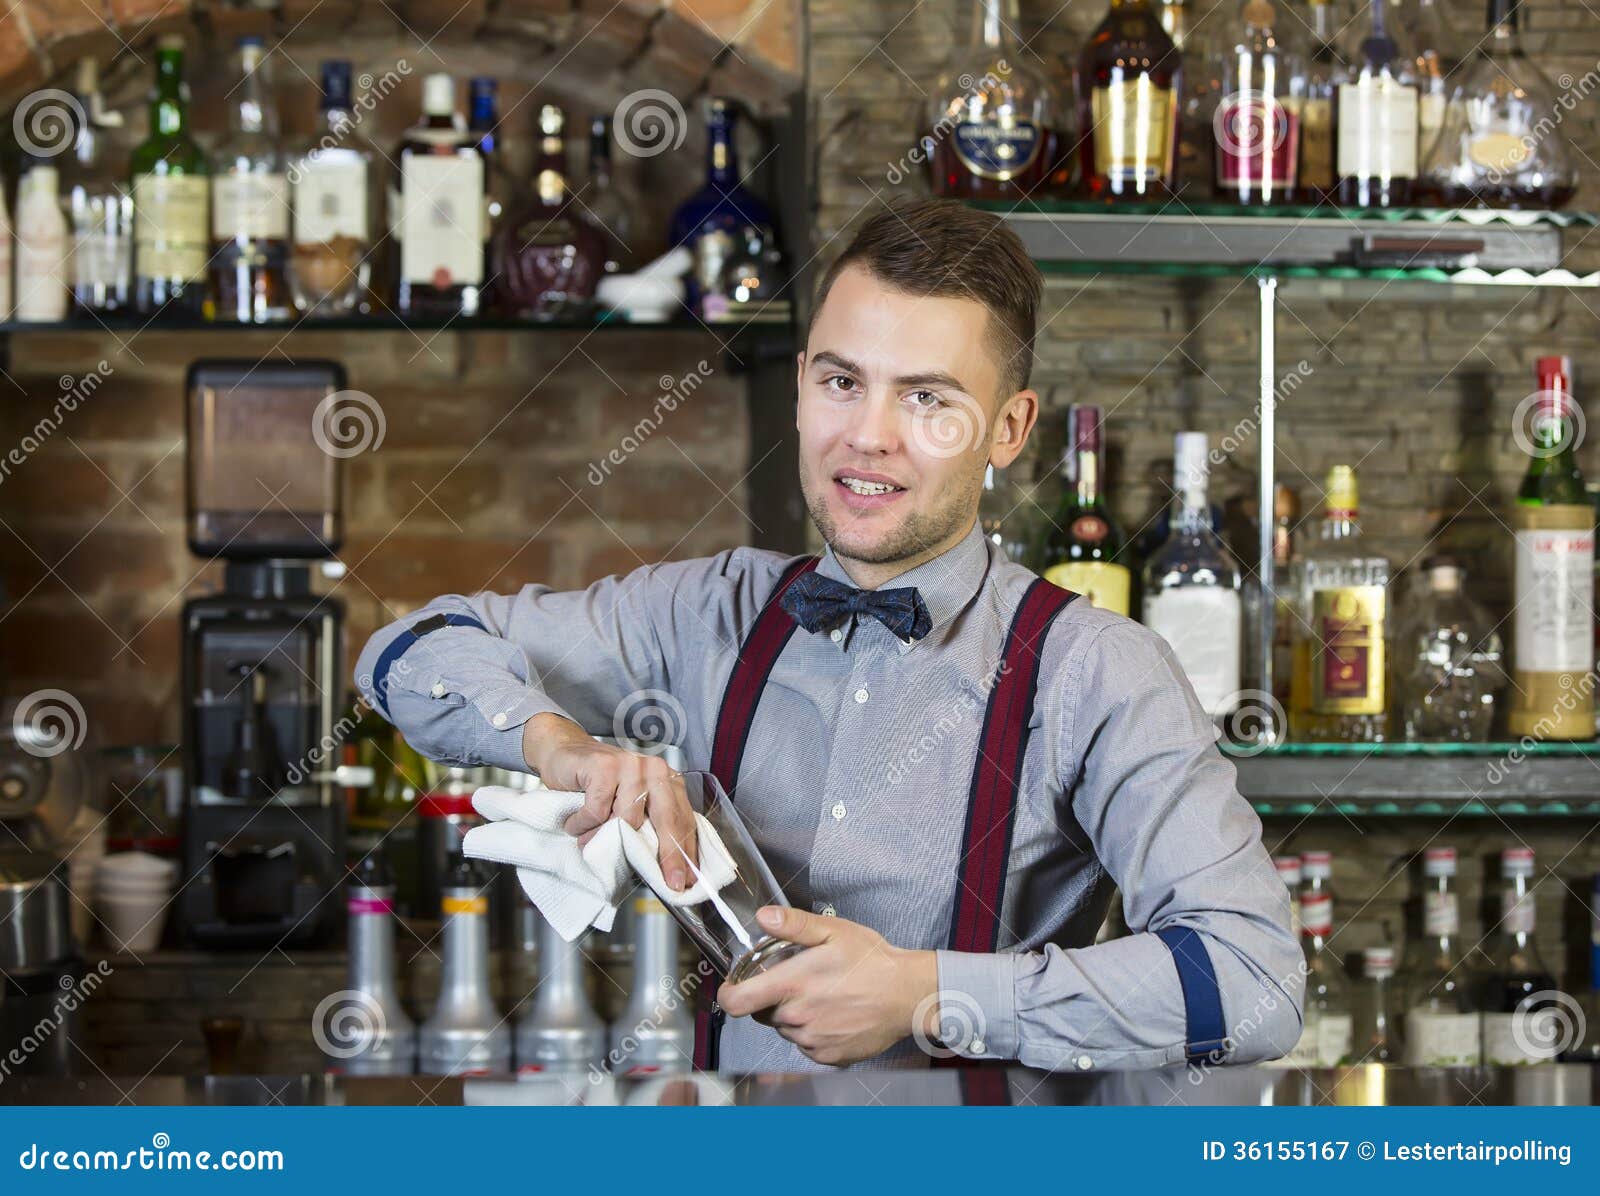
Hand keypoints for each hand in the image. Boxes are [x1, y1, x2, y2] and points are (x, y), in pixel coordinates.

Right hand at [521, 713, 697, 890]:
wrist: (565, 754)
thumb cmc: (598, 785)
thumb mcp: (629, 805)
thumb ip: (648, 826)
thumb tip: (665, 868)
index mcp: (666, 780)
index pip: (682, 820)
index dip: (686, 852)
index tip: (685, 881)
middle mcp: (654, 770)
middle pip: (667, 819)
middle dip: (670, 855)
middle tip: (669, 883)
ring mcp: (630, 765)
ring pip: (627, 819)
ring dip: (603, 837)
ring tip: (588, 837)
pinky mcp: (605, 766)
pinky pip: (597, 811)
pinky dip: (583, 823)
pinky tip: (575, 822)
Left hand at [715, 906, 938, 1066]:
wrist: (908, 995)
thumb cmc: (872, 961)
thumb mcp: (834, 931)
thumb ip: (794, 925)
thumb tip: (763, 916)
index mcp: (792, 986)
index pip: (736, 1002)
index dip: (728, 993)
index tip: (733, 985)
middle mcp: (797, 1018)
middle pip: (762, 1013)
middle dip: (772, 998)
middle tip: (799, 981)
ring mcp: (812, 1041)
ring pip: (785, 1029)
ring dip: (794, 1015)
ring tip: (823, 996)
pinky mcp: (828, 1056)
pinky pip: (807, 1045)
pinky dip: (813, 1031)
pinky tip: (834, 1014)